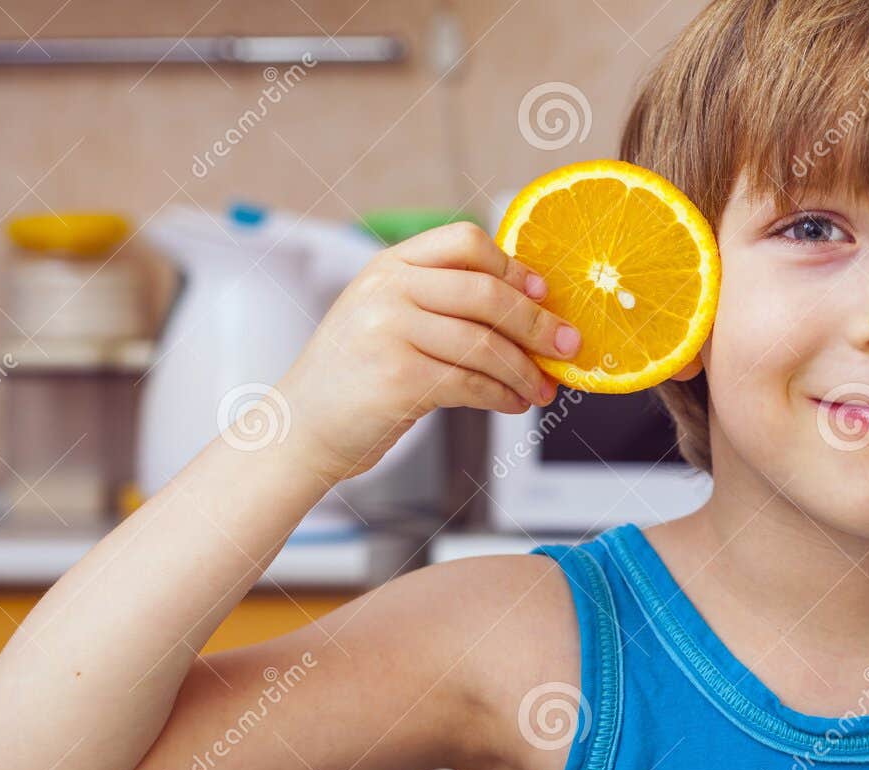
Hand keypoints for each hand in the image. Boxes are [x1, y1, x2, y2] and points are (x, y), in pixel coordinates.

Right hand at [276, 221, 581, 483]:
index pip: (464, 241)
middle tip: (568, 346)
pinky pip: (471, 383)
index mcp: (388, 266)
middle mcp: (386, 290)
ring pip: (485, 344)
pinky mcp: (397, 378)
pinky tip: (514, 404)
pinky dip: (502, 396)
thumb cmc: (356, 378)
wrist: (300, 428)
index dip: (513, 267)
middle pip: (486, 293)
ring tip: (542, 390)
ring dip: (525, 371)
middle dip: (537, 323)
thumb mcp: (386, 319)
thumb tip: (531, 309)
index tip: (544, 293)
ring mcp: (388, 331)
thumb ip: (439, 302)